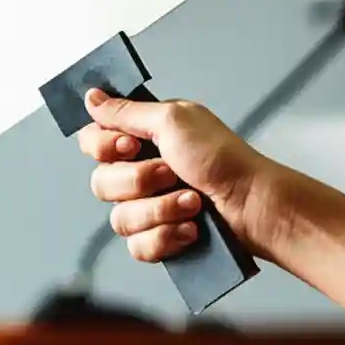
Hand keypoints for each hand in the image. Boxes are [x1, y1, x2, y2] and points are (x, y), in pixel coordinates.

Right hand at [77, 89, 283, 262]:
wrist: (252, 204)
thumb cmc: (222, 157)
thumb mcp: (173, 120)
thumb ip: (126, 111)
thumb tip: (91, 98)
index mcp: (142, 137)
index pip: (92, 142)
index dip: (103, 147)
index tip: (131, 145)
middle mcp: (142, 171)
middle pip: (101, 184)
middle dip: (138, 181)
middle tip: (172, 172)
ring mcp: (150, 207)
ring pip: (119, 219)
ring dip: (159, 210)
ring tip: (192, 203)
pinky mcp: (161, 237)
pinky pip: (138, 246)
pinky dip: (166, 236)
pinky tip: (190, 228)